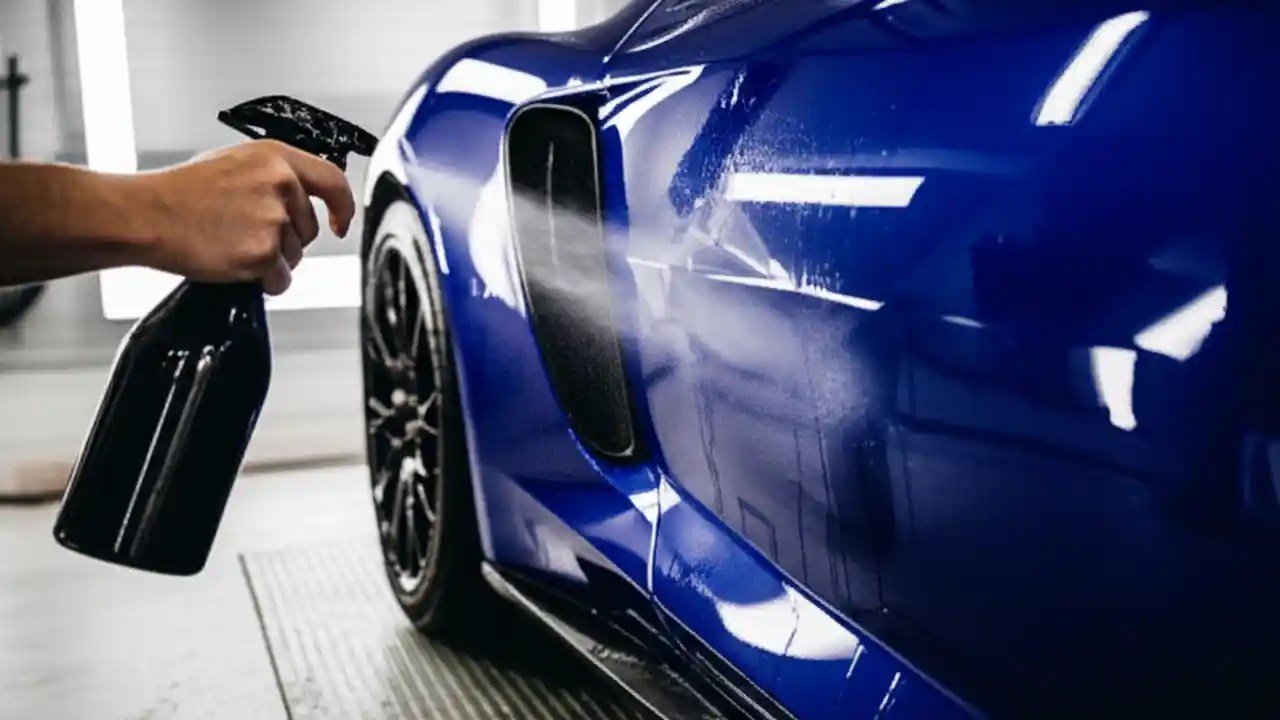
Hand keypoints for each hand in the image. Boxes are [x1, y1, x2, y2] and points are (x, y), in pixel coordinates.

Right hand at [135, 140, 355, 294]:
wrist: (146, 215)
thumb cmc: (179, 193)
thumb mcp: (234, 164)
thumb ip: (272, 178)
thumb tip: (299, 199)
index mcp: (275, 157)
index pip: (333, 181)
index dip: (341, 207)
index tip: (339, 223)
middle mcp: (280, 184)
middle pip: (309, 228)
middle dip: (286, 240)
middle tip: (246, 237)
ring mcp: (274, 219)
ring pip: (294, 256)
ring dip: (270, 261)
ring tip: (231, 246)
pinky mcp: (263, 252)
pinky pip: (280, 279)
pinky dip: (263, 281)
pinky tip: (234, 266)